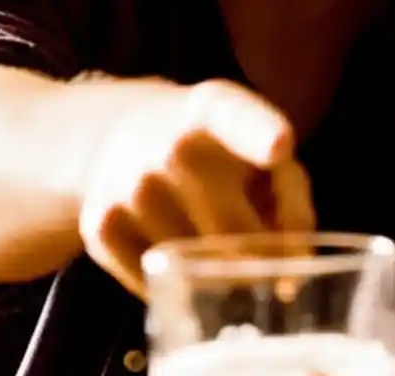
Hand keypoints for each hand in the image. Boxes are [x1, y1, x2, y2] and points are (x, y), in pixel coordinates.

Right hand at [76, 78, 315, 296]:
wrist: (119, 135)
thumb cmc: (216, 150)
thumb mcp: (260, 147)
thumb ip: (291, 198)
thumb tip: (294, 270)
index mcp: (218, 108)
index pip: (242, 120)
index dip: (263, 135)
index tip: (279, 146)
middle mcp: (171, 142)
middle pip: (234, 230)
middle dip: (259, 258)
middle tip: (263, 257)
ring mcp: (131, 185)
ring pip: (199, 266)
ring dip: (216, 269)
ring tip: (204, 228)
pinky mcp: (100, 226)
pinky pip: (159, 285)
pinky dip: (176, 284)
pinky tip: (172, 246)